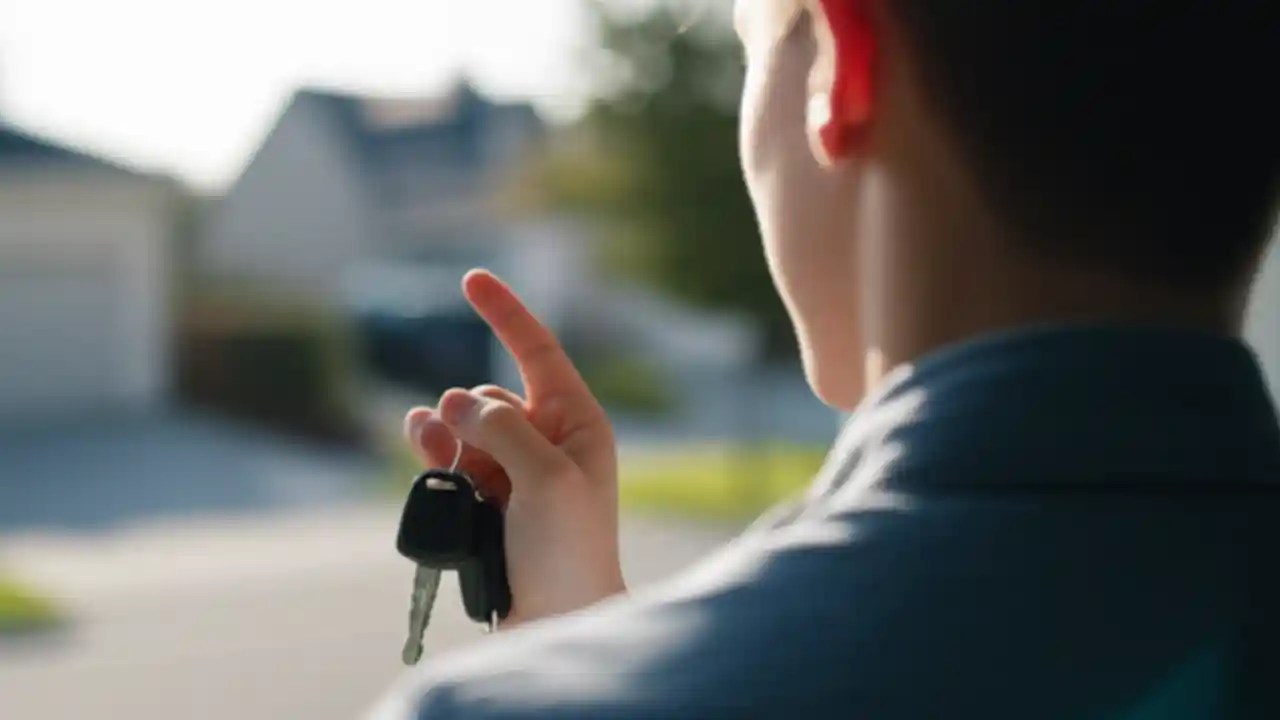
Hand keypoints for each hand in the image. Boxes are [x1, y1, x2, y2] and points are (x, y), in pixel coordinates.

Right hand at [404, 269, 624, 625]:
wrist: (556, 620)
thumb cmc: (569, 550)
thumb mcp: (546, 480)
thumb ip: (502, 430)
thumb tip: (455, 400)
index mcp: (578, 424)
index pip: (538, 352)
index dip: (505, 314)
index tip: (471, 278)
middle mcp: (545, 440)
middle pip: (487, 396)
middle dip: (470, 416)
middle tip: (486, 467)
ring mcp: (512, 470)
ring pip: (460, 426)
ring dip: (443, 434)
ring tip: (436, 451)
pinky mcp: (484, 498)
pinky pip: (447, 457)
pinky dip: (432, 453)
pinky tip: (422, 448)